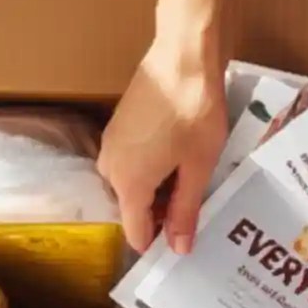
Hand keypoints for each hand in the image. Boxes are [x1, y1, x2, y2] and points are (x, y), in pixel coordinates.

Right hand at [98, 44, 226, 254]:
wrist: (183, 57)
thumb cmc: (195, 114)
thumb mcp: (198, 169)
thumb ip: (186, 212)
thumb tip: (178, 250)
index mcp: (128, 184)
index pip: (134, 233)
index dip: (159, 243)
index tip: (183, 240)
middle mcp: (109, 167)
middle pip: (132, 209)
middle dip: (160, 214)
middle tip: (195, 202)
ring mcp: (110, 144)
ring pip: (131, 185)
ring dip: (157, 190)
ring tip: (190, 178)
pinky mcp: (117, 127)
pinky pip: (130, 163)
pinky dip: (150, 169)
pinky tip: (177, 158)